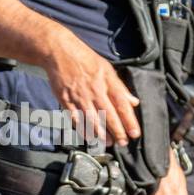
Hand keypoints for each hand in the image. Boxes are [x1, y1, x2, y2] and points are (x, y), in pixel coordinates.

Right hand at [41, 32, 140, 147]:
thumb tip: (134, 102)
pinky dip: (82, 128)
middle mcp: (94, 90)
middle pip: (108, 115)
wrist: (59, 51)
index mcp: (107, 81)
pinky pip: (75, 118)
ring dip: (101, 133)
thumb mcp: (107, 69)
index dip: (129, 120)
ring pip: (92, 119)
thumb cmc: (84, 59)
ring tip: (108, 142)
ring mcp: (79, 96)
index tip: (134, 133)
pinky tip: (88, 136)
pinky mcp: (65, 99)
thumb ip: (120, 87)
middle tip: (123, 142)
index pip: (122, 104)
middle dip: (117, 131)